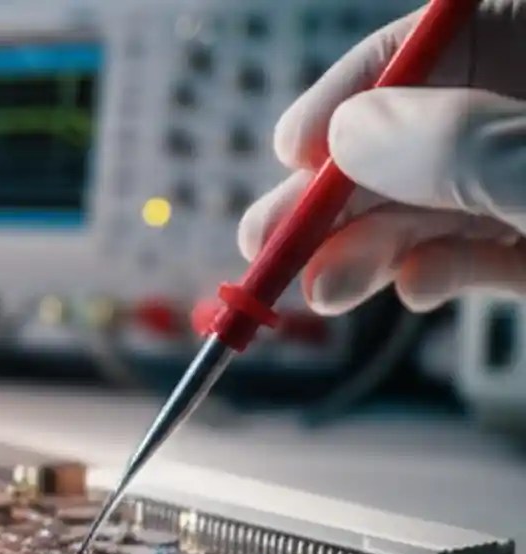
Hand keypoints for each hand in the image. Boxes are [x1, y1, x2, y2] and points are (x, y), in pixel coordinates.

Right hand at [240, 2, 525, 314]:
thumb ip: (452, 144)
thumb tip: (342, 135)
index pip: (416, 51)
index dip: (344, 98)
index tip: (291, 151)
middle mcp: (516, 117)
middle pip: (405, 142)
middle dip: (332, 197)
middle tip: (267, 241)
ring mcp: (523, 190)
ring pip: (429, 208)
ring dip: (365, 249)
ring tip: (325, 288)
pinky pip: (473, 259)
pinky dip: (433, 276)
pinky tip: (414, 285)